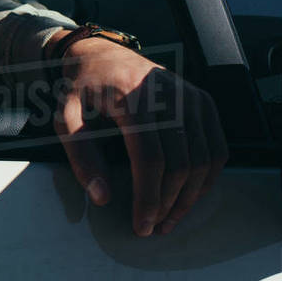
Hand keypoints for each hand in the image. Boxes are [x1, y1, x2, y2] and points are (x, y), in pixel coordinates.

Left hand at [50, 34, 227, 236]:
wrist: (101, 53)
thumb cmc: (81, 89)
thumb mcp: (64, 117)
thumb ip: (81, 156)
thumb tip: (101, 198)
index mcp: (134, 99)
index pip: (150, 159)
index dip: (149, 197)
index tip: (141, 225)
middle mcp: (169, 96)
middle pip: (182, 163)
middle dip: (170, 203)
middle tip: (154, 227)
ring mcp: (191, 97)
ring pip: (205, 159)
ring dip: (191, 196)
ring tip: (170, 218)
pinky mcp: (203, 101)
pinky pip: (217, 147)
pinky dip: (207, 176)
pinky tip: (189, 194)